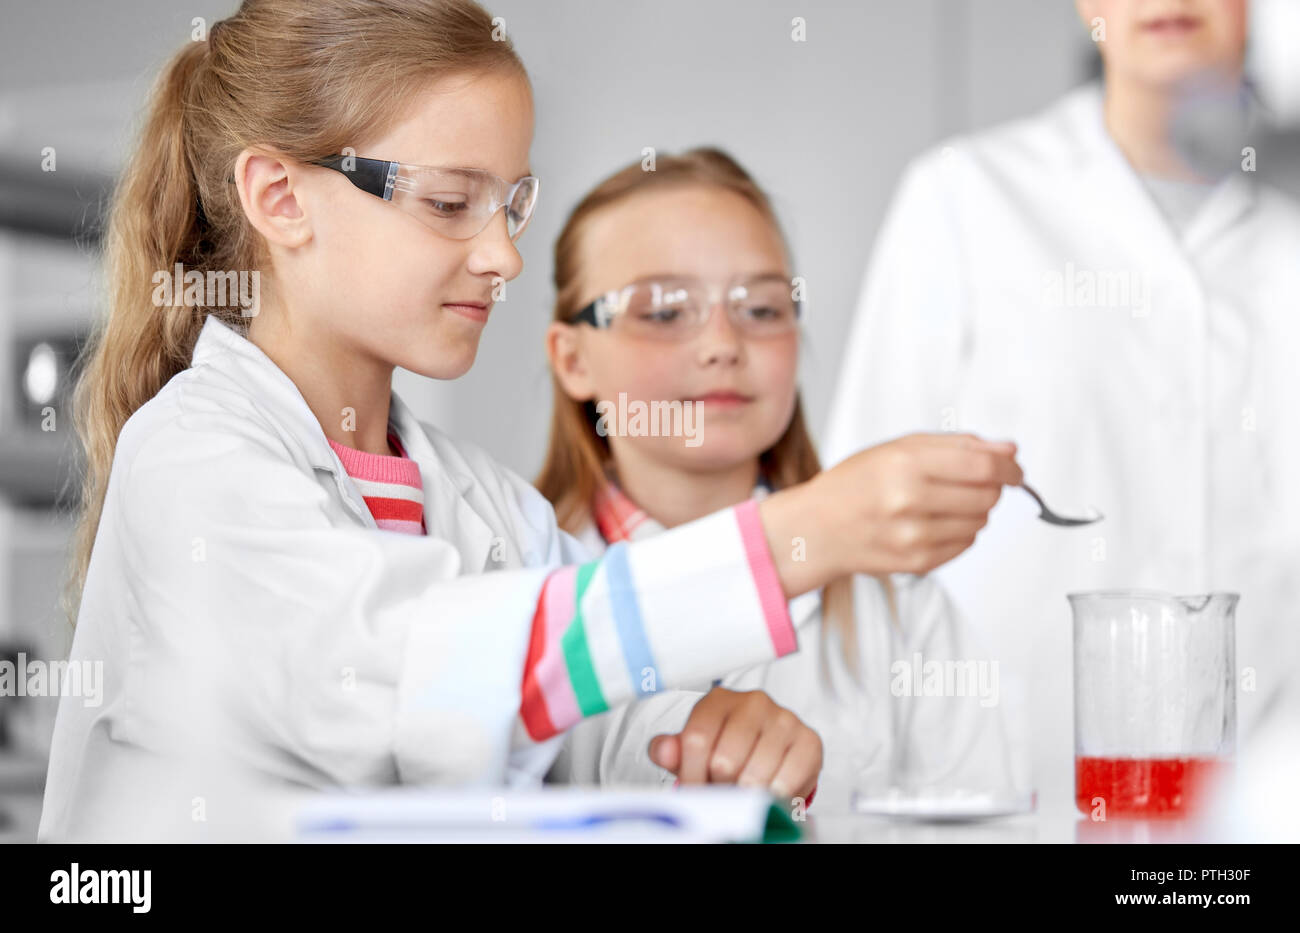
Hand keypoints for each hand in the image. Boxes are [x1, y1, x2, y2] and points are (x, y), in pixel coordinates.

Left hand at [647, 688, 821, 801]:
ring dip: (745, 795)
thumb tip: (664, 750)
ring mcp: (784, 719)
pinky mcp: (809, 741)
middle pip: (724, 761)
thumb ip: (672, 750)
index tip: (696, 786)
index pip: (696, 739)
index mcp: (719, 699)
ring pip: (754, 776)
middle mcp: (754, 702)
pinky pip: (785, 782)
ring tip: (744, 789)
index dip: (692, 774)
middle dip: (720, 786)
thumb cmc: (727, 747)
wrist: (769, 751)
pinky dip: (772, 797)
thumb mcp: (695, 748)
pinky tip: (767, 790)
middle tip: (723, 787)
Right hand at [760, 433, 1022, 595]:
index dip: (1010, 468)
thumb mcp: (898, 448)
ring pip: (980, 522)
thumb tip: (1009, 450)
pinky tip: (932, 523)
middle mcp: (909, 501)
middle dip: (991, 488)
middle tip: (970, 483)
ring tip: (942, 504)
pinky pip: (966, 544)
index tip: (1016, 469)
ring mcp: (914, 536)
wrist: (816, 529)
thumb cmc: (856, 483)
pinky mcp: (918, 563)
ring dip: (974, 510)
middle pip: (988, 495)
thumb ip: (957, 445)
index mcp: (905, 464)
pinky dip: (960, 532)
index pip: (983, 466)